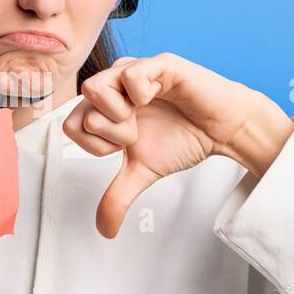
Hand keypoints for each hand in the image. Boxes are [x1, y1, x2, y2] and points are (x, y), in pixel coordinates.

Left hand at [62, 52, 293, 238]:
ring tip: (145, 115)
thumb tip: (104, 230)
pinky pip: (129, 73)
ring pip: (94, 88)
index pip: (71, 125)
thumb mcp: (143, 171)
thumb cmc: (182, 139)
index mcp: (104, 107)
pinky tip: (158, 98)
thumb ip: (118, 197)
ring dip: (120, 115)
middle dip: (111, 134)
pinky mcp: (158, 63)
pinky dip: (141, 94)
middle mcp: (114, 85)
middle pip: (80, 110)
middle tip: (138, 133)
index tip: (124, 146)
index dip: (95, 144)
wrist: (222, 129)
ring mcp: (134, 70)